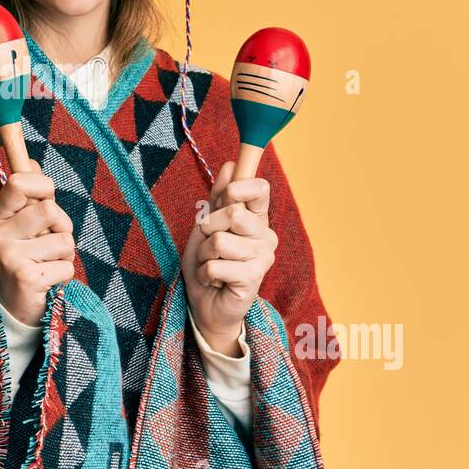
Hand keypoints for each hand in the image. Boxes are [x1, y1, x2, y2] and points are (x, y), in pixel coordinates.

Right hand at [0, 165, 76, 325]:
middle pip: (50, 210)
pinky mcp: (26, 278)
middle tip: (51, 243)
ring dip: (65, 254)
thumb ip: (28, 195)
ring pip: (64, 240)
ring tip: (47, 264)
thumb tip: (32, 161)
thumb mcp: (20, 225)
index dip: (43, 186)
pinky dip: (64, 274)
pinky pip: (67, 266)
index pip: (18, 182)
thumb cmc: (23, 259)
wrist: (12, 307)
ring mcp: (10, 257)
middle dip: (63, 227)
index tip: (46, 200)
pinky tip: (47, 281)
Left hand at [181, 160, 277, 355]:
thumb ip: (219, 197)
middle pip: (234, 213)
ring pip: (220, 241)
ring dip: (203, 254)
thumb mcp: (206, 224)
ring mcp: (263, 257)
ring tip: (210, 265)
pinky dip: (204, 272)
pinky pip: (216, 264)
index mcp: (257, 218)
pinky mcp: (254, 278)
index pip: (259, 188)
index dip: (237, 188)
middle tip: (208, 244)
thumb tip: (230, 165)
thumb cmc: (207, 262)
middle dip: (208, 227)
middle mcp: (265, 235)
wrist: (206, 303)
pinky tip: (213, 280)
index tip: (224, 198)